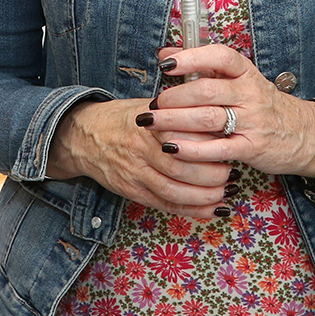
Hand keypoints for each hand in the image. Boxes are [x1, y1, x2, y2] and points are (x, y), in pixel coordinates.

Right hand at [47, 97, 231, 220]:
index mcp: (147, 125)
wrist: (83, 137)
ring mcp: (134, 174)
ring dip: (204, 196)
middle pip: (181, 168)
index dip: (209, 144)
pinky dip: (190, 210)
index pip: (182, 136)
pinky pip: (164, 205)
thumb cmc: (123, 118)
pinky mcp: (132, 192)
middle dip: (211, 175)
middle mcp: (139, 150)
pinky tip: (211, 209)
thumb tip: (216, 112)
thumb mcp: (148, 105)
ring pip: (173, 191)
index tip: (228, 144)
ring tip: (225, 192)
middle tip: (231, 173)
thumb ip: (178, 109)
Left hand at [144, 45, 314, 178]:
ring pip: (208, 118)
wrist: (304, 134)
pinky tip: (171, 148)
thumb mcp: (240, 80)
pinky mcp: (251, 148)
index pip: (220, 57)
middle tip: (154, 104)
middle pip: (207, 90)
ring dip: (175, 121)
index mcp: (246, 73)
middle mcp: (250, 94)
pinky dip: (191, 149)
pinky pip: (217, 149)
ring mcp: (252, 121)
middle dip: (174, 97)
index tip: (166, 65)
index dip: (192, 58)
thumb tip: (165, 54)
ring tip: (152, 123)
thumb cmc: (263, 105)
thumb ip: (203, 67)